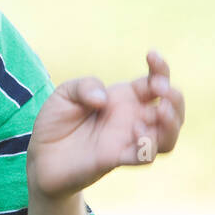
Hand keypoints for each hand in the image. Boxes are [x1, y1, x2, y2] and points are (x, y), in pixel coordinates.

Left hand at [26, 50, 185, 200]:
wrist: (41, 155)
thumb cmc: (57, 121)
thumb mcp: (65, 93)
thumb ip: (84, 87)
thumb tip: (104, 99)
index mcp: (125, 98)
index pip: (156, 81)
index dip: (160, 68)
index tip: (151, 55)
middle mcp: (132, 119)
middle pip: (172, 109)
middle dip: (174, 97)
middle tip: (161, 89)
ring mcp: (127, 140)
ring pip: (168, 137)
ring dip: (172, 123)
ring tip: (161, 110)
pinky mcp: (116, 160)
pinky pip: (144, 156)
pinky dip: (148, 145)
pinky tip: (137, 132)